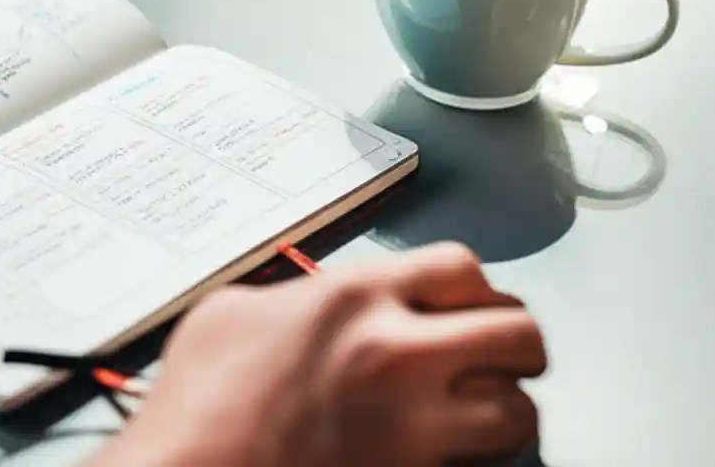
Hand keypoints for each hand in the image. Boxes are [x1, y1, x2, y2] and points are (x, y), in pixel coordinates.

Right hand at [88, 243, 546, 466]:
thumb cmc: (196, 408)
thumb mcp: (231, 314)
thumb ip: (295, 296)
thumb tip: (318, 302)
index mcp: (351, 299)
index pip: (460, 268)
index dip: (473, 288)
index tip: (466, 306)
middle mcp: (394, 353)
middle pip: (518, 333)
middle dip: (516, 347)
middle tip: (497, 359)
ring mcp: (410, 425)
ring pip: (518, 410)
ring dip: (506, 411)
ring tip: (480, 415)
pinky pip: (482, 465)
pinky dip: (478, 459)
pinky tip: (449, 453)